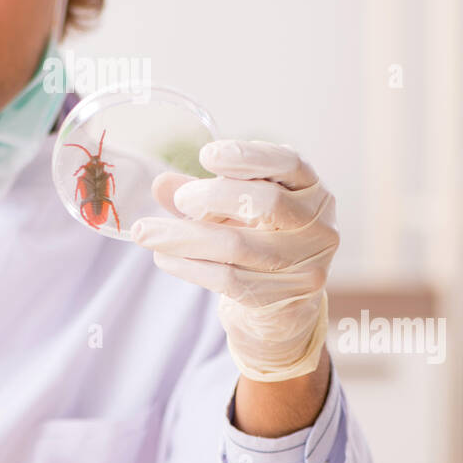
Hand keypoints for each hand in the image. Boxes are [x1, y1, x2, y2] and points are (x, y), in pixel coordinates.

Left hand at [130, 139, 338, 381]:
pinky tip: (163, 257)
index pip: (289, 163)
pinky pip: (227, 279)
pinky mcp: (284, 298)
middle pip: (267, 202)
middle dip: (214, 196)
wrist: (285, 308)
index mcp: (311, 190)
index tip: (206, 155)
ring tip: (144, 232)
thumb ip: (203, 193)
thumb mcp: (235, 211)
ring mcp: (305, 265)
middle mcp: (318, 225)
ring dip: (183, 237)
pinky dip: (188, 266)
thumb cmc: (259, 241)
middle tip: (180, 201)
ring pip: (238, 246)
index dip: (248, 157)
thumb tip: (160, 184)